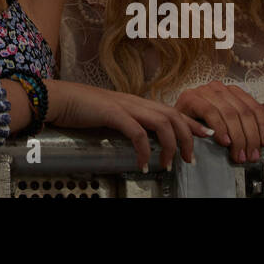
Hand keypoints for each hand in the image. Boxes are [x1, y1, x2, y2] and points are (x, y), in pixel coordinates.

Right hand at [46, 79, 209, 170]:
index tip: (206, 134)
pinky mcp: (113, 113)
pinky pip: (137, 133)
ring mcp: (125, 106)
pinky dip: (143, 150)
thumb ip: (126, 121)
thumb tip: (139, 138)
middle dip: (188, 137)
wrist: (58, 98)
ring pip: (162, 122)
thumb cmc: (80, 107)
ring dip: (170, 146)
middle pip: (173, 115)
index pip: (171, 109)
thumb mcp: (109, 113)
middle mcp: (135, 101)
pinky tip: (142, 164)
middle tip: (191, 158)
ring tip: (167, 164)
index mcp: (136, 102)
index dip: (190, 122)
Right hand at [174, 81, 263, 163]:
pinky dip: (219, 128)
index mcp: (230, 90)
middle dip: (249, 137)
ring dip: (236, 137)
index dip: (263, 126)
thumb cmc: (203, 124)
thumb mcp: (232, 121)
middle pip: (242, 112)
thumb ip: (256, 115)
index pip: (253, 106)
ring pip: (228, 113)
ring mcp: (203, 91)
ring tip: (238, 154)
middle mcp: (218, 87)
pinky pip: (209, 112)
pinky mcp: (190, 98)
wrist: (174, 124)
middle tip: (250, 156)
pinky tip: (223, 141)